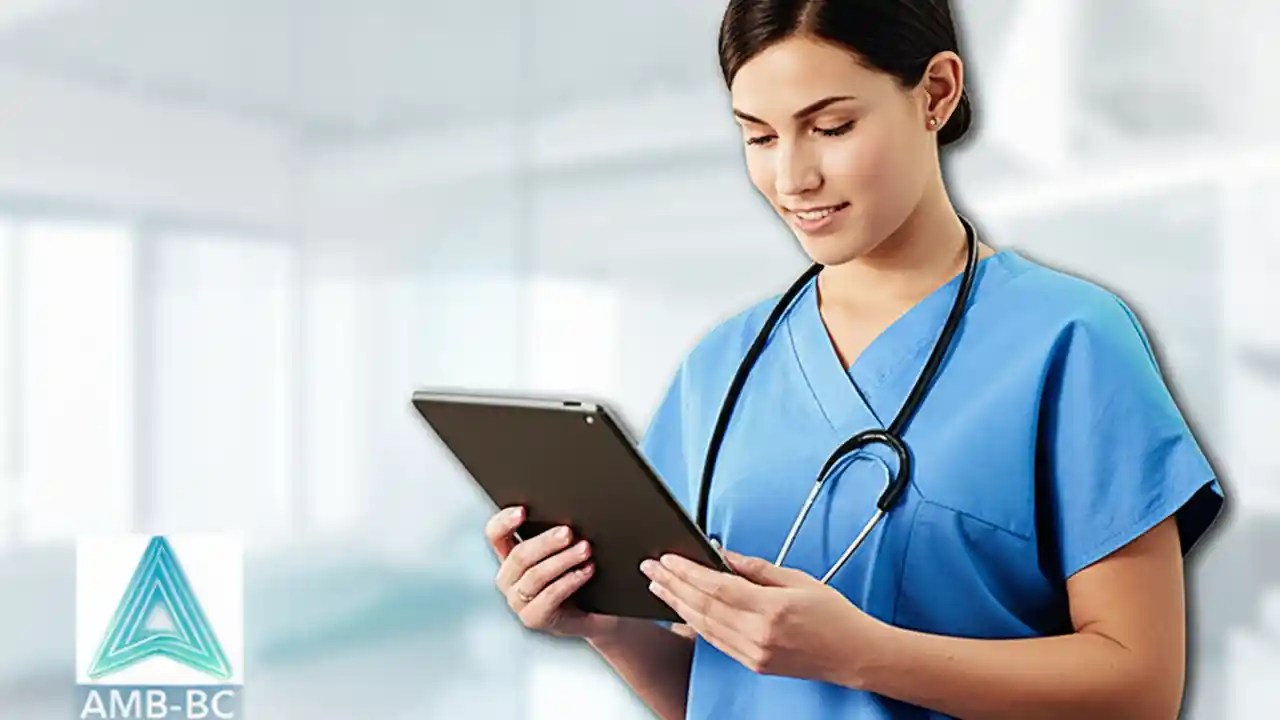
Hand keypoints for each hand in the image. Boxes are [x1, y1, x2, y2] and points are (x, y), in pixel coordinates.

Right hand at [486, 505, 620, 640]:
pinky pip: (550, 596)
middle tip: (569, 532)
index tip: (523, 510)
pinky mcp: (533, 618)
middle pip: (520, 556)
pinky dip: (570, 580)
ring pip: (536, 575)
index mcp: (510, 556)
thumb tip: (570, 514)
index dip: (504, 522)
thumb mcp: (563, 552)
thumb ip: (557, 535)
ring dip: (563, 560)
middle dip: (546, 542)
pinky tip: (587, 570)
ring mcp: (518, 601)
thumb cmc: (576, 575)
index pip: (495, 535)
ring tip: (586, 549)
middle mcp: (508, 579)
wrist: (594, 614)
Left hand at [640, 548, 888, 685]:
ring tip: (659, 586)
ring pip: (703, 626)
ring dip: (677, 604)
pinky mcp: (753, 664)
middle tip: (650, 568)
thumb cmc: (835, 617)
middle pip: (702, 607)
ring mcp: (753, 653)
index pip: (716, 587)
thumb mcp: (799, 579)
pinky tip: (684, 610)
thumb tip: (726, 555)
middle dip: (672, 585)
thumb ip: (757, 568)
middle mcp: (758, 635)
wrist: (855, 655)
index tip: (667, 559)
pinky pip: (715, 641)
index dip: (687, 572)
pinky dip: (695, 623)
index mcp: (770, 609)